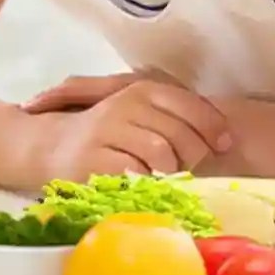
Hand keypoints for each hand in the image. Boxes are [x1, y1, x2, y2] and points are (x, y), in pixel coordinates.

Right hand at [23, 75, 232, 178]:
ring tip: (162, 178)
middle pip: (181, 135)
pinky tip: (142, 184)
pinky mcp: (95, 159)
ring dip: (170, 173)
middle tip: (186, 170)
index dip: (213, 127)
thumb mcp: (139, 115)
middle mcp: (125, 105)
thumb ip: (174, 119)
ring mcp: (109, 131)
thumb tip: (225, 139)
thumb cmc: (103, 135)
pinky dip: (147, 184)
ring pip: (162, 155)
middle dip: (192, 157)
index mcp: (141, 90)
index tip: (223, 146)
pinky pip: (137, 175)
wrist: (49, 147)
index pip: (191, 105)